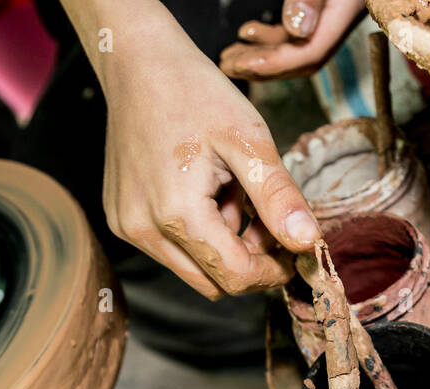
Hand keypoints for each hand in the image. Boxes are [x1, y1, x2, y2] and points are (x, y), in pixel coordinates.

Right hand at [96, 10, 320, 298]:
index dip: (273, 272)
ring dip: (222, 248)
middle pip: (214, 282)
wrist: (139, 64)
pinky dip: (196, 235)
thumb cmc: (195, 93)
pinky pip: (171, 250)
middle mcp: (144, 230)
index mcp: (177, 213)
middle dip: (249, 260)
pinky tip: (204, 193)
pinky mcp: (121, 220)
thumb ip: (278, 197)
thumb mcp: (249, 140)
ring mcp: (128, 227)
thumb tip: (308, 243)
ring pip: (193, 270)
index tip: (296, 252)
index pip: (236, 276)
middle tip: (265, 216)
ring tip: (230, 195)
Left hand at [220, 0, 366, 80]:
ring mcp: (332, 13)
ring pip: (296, 46)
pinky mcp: (323, 6)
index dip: (276, 63)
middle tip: (227, 66)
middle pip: (303, 58)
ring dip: (261, 53)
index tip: (242, 62)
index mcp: (347, 10)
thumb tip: (296, 31)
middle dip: (263, 66)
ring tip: (229, 55)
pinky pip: (296, 32)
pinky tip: (246, 33)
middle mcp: (341, 17)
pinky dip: (270, 36)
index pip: (312, 52)